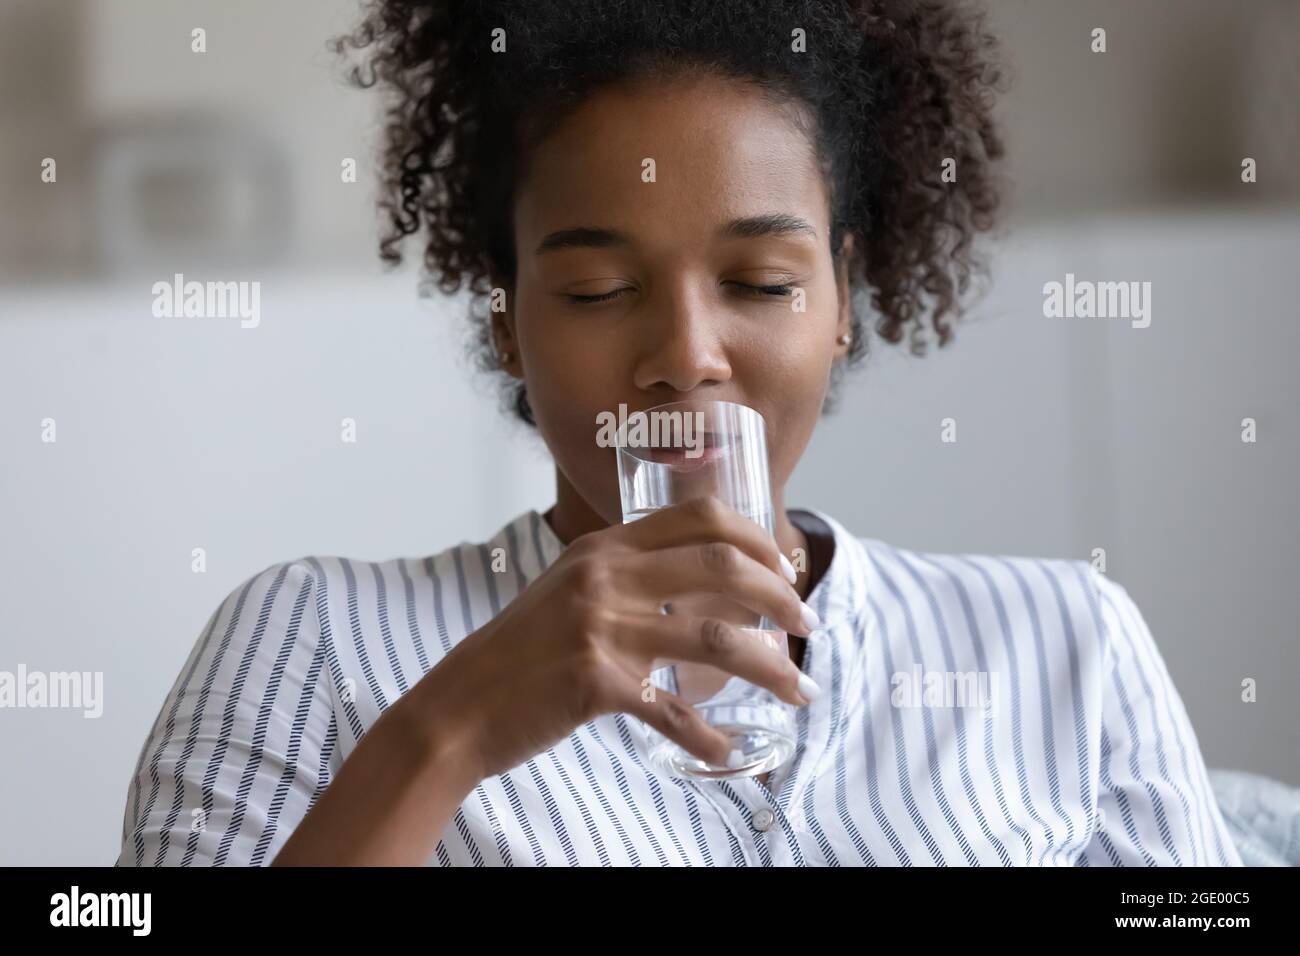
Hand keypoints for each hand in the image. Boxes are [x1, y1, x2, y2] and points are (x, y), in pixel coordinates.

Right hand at [409, 496, 820, 782]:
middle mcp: (607, 577)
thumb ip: (624, 576)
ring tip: (800, 688)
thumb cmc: (520, 653)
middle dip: (782, 597)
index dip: (758, 538)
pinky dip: (708, 735)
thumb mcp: (568, 588)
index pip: (702, 516)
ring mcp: (602, 628)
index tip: (786, 567)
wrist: (458, 706)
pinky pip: (674, 711)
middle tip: (806, 625)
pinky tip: (729, 749)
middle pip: (725, 569)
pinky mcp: (597, 683)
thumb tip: (698, 584)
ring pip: (718, 640)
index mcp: (605, 547)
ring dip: (772, 668)